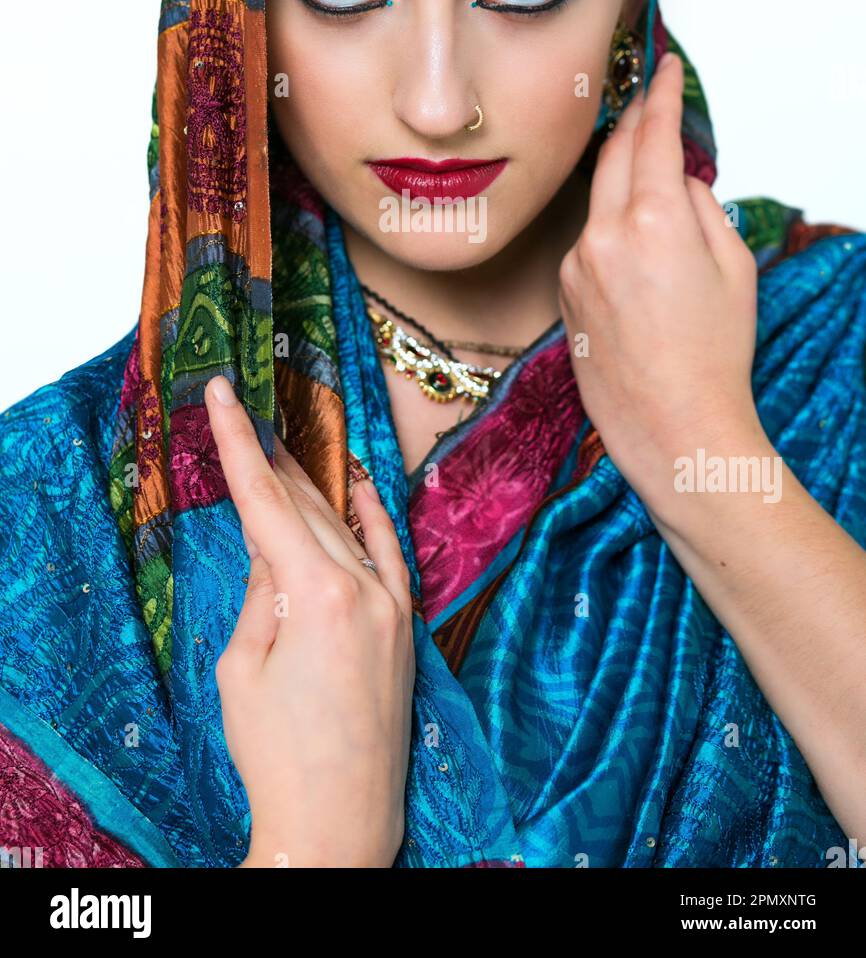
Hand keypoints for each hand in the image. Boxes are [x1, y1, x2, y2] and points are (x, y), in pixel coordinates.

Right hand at [203, 376, 414, 867]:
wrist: (340, 822)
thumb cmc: (278, 754)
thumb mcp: (242, 668)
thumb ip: (260, 592)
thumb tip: (270, 547)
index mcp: (315, 593)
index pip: (267, 501)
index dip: (240, 443)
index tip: (225, 392)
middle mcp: (364, 587)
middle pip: (305, 509)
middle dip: (270, 463)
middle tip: (244, 414)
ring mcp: (393, 604)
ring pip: (343, 528)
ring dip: (309, 490)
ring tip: (280, 449)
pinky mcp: (407, 625)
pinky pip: (391, 552)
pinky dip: (372, 515)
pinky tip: (358, 482)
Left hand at [558, 52, 762, 501]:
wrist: (674, 427)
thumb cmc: (714, 355)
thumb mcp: (734, 267)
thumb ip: (701, 207)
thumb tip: (677, 183)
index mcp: (655, 219)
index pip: (653, 134)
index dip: (661, 94)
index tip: (664, 69)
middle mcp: (604, 233)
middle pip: (615, 154)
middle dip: (634, 121)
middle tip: (650, 99)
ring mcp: (576, 264)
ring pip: (599, 200)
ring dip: (622, 180)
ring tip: (651, 177)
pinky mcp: (562, 293)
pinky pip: (587, 242)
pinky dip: (609, 229)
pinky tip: (635, 254)